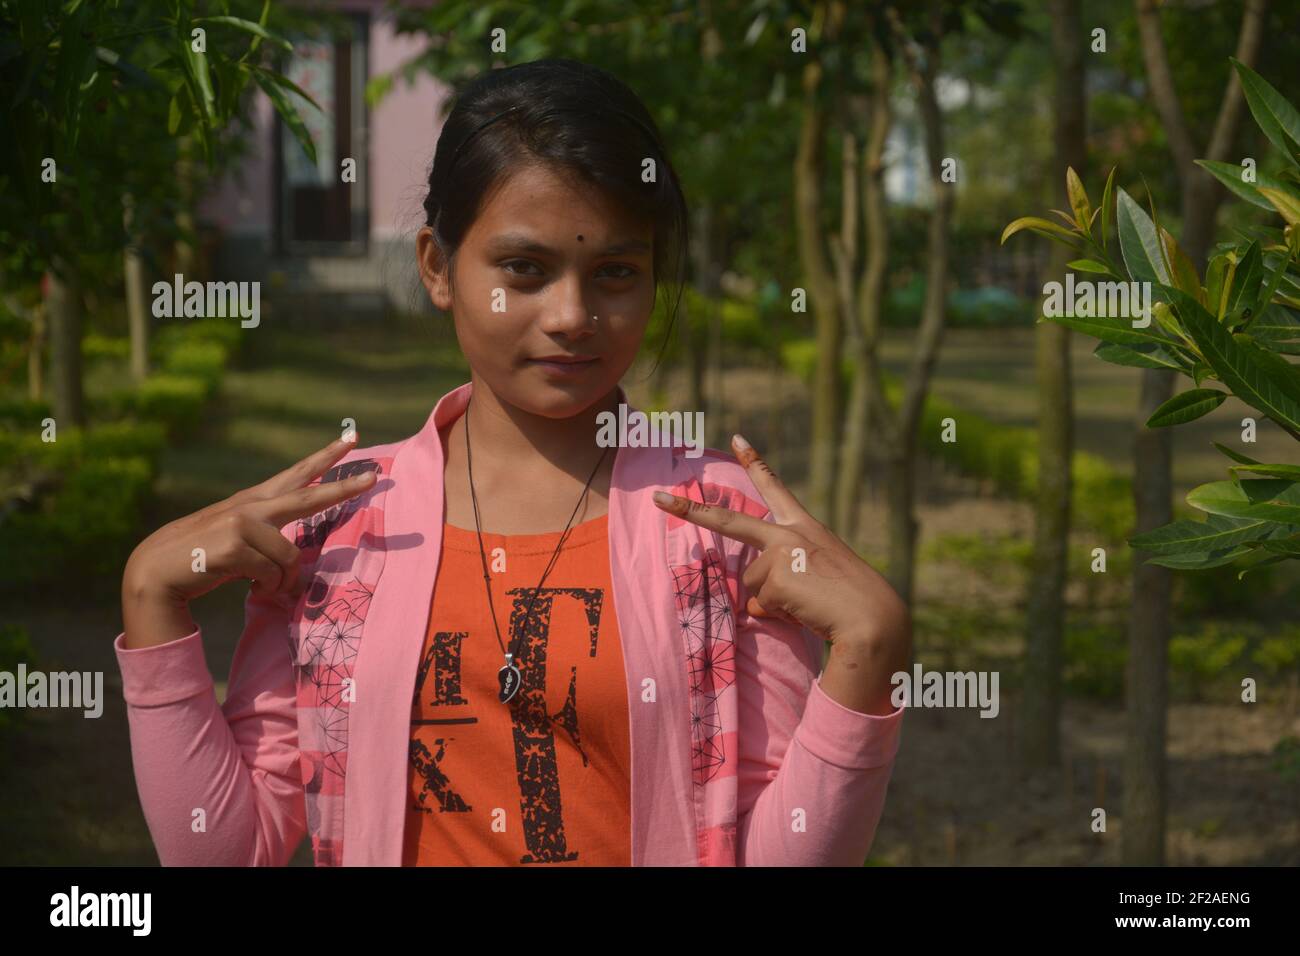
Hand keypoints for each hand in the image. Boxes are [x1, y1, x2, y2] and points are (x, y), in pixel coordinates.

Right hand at [122, 435, 376, 612]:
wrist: (156, 571)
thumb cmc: (202, 559)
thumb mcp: (239, 543)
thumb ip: (268, 543)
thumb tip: (298, 570)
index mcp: (255, 502)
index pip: (297, 474)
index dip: (325, 458)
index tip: (352, 439)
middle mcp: (252, 506)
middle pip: (308, 496)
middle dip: (344, 488)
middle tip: (375, 478)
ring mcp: (244, 522)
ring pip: (290, 557)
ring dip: (283, 581)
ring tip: (266, 586)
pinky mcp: (236, 544)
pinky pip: (273, 573)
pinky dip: (268, 587)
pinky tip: (252, 587)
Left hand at [651, 434, 909, 652]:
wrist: (874, 620)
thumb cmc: (851, 602)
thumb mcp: (820, 575)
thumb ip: (787, 572)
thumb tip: (756, 594)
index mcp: (806, 527)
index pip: (776, 488)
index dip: (755, 463)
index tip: (737, 439)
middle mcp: (791, 532)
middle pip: (729, 521)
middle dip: (689, 510)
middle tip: (657, 499)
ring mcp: (780, 552)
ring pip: (753, 584)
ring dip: (774, 602)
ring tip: (808, 604)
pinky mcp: (774, 577)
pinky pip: (759, 606)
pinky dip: (778, 615)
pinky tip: (805, 612)